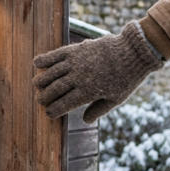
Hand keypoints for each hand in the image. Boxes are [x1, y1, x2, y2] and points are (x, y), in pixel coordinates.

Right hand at [32, 21, 163, 122]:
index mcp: (88, 92)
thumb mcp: (116, 99)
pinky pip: (56, 55)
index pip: (64, 104)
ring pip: (52, 73)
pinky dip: (45, 59)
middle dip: (45, 97)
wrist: (133, 52)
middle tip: (40, 101)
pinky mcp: (76, 50)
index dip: (54, 110)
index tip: (48, 114)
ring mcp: (76, 62)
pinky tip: (36, 63)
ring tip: (36, 85)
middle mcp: (79, 77)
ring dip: (42, 80)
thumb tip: (85, 121)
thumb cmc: (127, 78)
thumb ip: (99, 110)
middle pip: (55, 89)